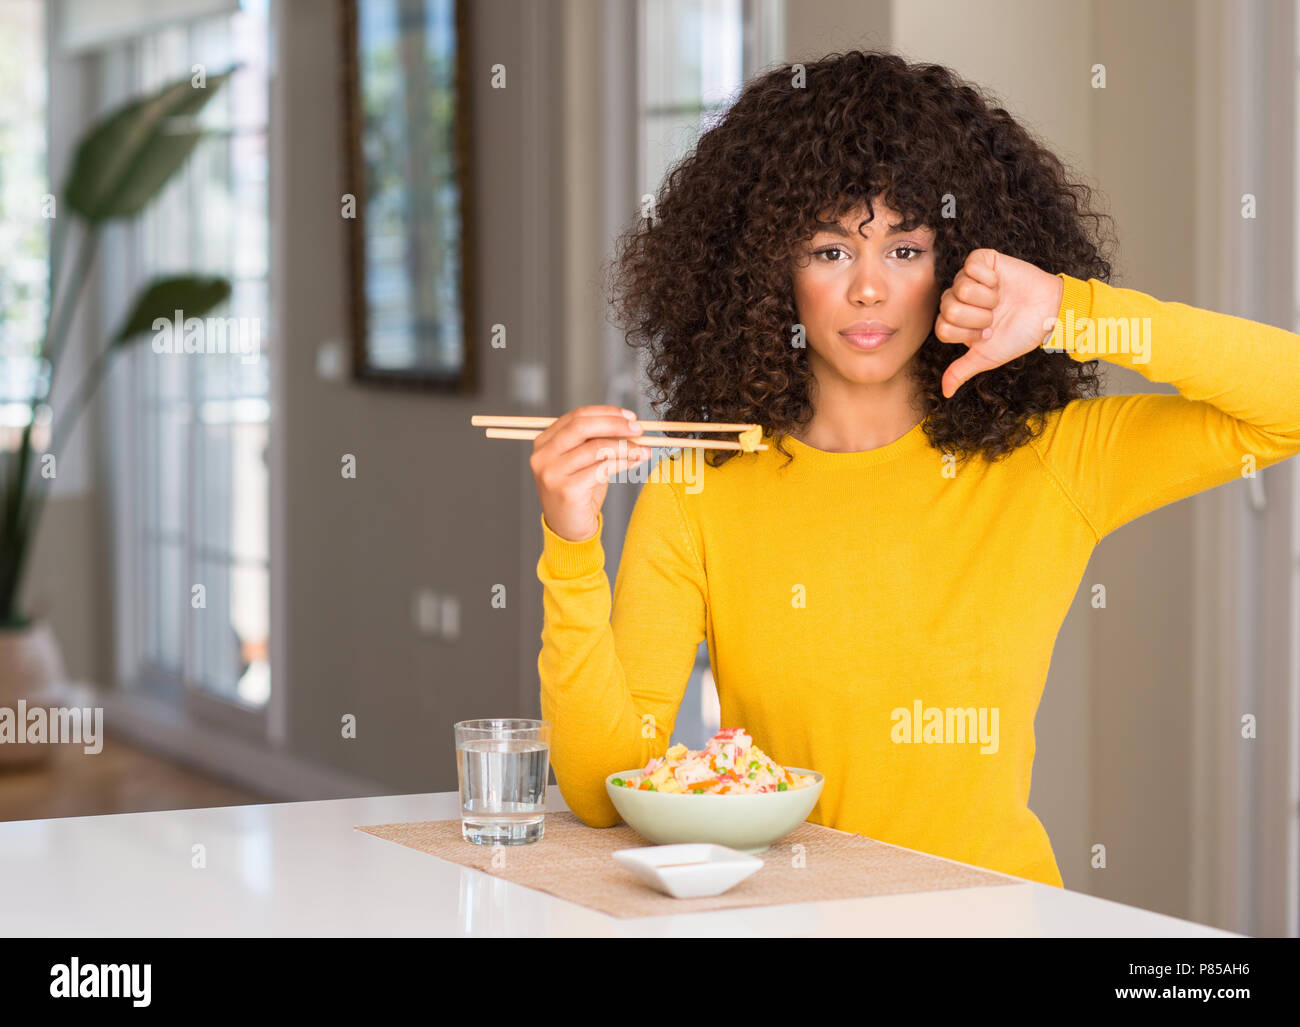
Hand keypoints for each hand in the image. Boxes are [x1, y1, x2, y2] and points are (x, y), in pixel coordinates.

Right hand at [530, 405, 652, 542]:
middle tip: (638, 429)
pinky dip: (623, 462)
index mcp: (544, 442)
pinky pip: (602, 468)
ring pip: (595, 448)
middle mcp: (542, 455)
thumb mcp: (584, 461)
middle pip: (582, 426)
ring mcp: (552, 473)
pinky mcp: (566, 490)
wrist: (569, 529)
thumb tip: (629, 424)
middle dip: (615, 424)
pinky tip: (636, 462)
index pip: (577, 416)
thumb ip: (597, 441)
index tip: (630, 417)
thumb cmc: (580, 491)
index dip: (606, 413)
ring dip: (625, 447)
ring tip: (643, 450)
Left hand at [934, 248, 1064, 398]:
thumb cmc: (1018, 334)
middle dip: (978, 317)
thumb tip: (945, 392)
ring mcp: (968, 279)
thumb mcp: (988, 357)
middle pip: (949, 309)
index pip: (943, 328)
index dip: (967, 334)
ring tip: (999, 300)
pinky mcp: (982, 260)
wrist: (1047, 312)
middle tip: (995, 316)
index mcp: (955, 322)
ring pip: (960, 288)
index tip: (986, 334)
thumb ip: (962, 370)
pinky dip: (989, 277)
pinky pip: (971, 265)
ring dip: (987, 298)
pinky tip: (999, 282)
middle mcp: (957, 299)